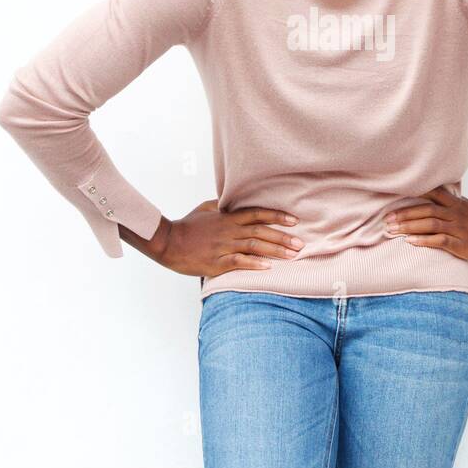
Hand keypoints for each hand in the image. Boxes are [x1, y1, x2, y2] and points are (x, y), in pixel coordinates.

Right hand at [150, 199, 303, 277]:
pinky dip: (253, 264)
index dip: (277, 216)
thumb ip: (222, 205)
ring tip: (292, 256)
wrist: (167, 242)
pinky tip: (267, 266)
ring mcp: (222, 246)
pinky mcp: (215, 262)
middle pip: (261, 231)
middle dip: (283, 237)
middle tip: (300, 244)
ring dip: (275, 251)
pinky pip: (238, 262)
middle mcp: (229, 231)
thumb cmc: (186, 225)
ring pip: (253, 246)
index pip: (257, 214)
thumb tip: (233, 200)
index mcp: (227, 217)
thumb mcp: (205, 208)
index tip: (294, 220)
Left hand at [384, 185, 467, 263]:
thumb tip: (445, 202)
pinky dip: (423, 240)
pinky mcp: (463, 244)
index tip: (395, 198)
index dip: (413, 195)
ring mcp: (460, 229)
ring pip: (429, 224)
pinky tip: (410, 242)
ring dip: (408, 226)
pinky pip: (440, 241)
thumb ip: (458, 206)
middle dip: (404, 214)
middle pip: (425, 210)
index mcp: (459, 204)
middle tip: (386, 219)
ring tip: (391, 230)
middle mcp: (457, 214)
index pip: (433, 194)